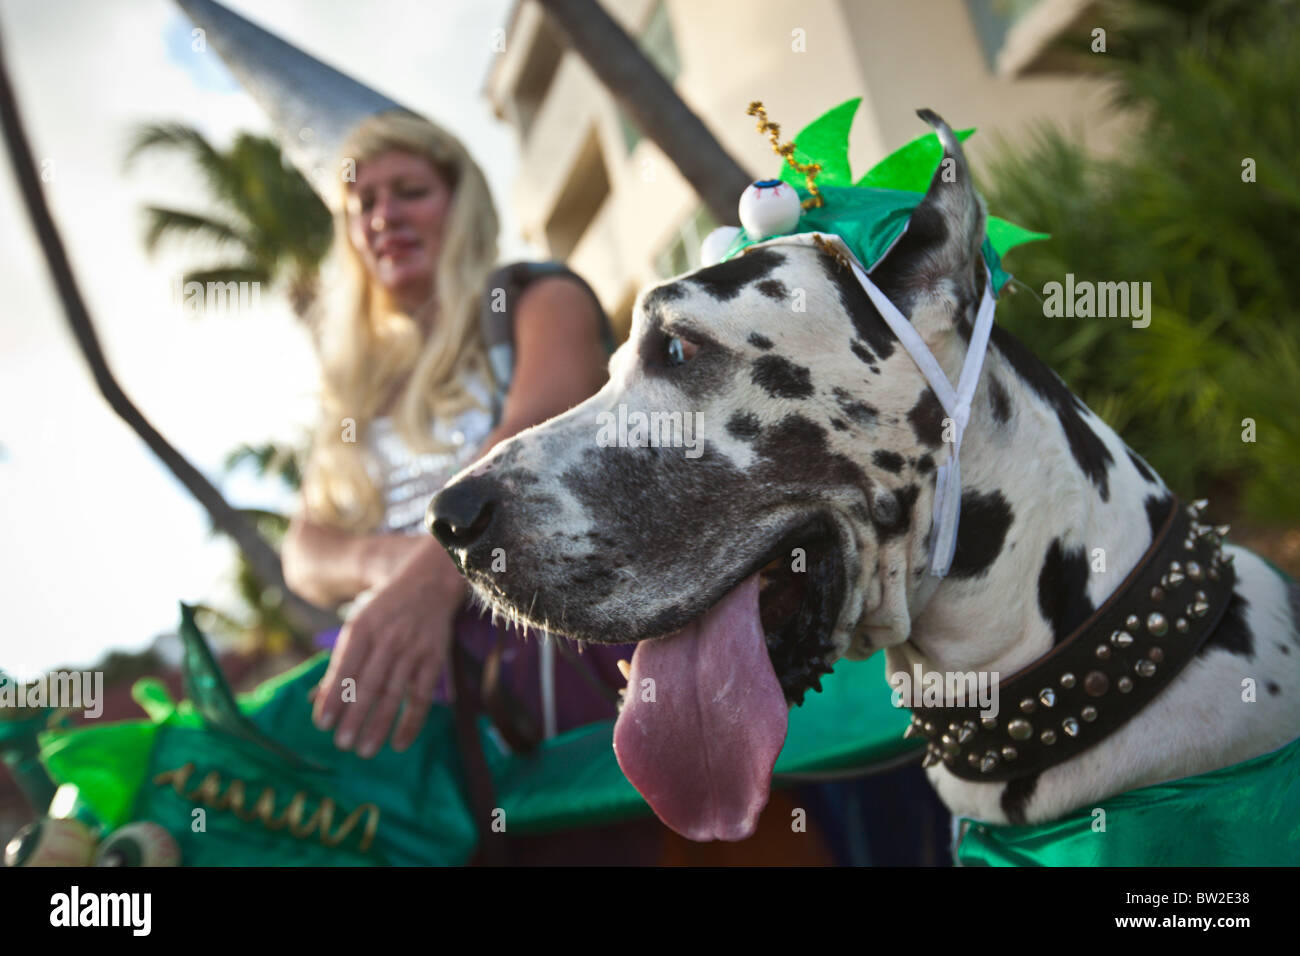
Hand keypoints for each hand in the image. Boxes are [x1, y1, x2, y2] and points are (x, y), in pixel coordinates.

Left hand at [311, 539, 466, 756]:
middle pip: (369, 684)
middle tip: (342, 744)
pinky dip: (411, 722)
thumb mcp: (358, 624)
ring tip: (365, 750)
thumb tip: (317, 700)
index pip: (345, 667)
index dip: (334, 697)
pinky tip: (399, 742)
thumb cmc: (384, 610)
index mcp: (362, 627)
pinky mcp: (434, 659)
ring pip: (395, 693)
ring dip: (379, 725)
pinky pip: (422, 696)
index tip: (322, 724)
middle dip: (354, 717)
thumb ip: (340, 661)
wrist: (429, 583)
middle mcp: (388, 638)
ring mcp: (413, 649)